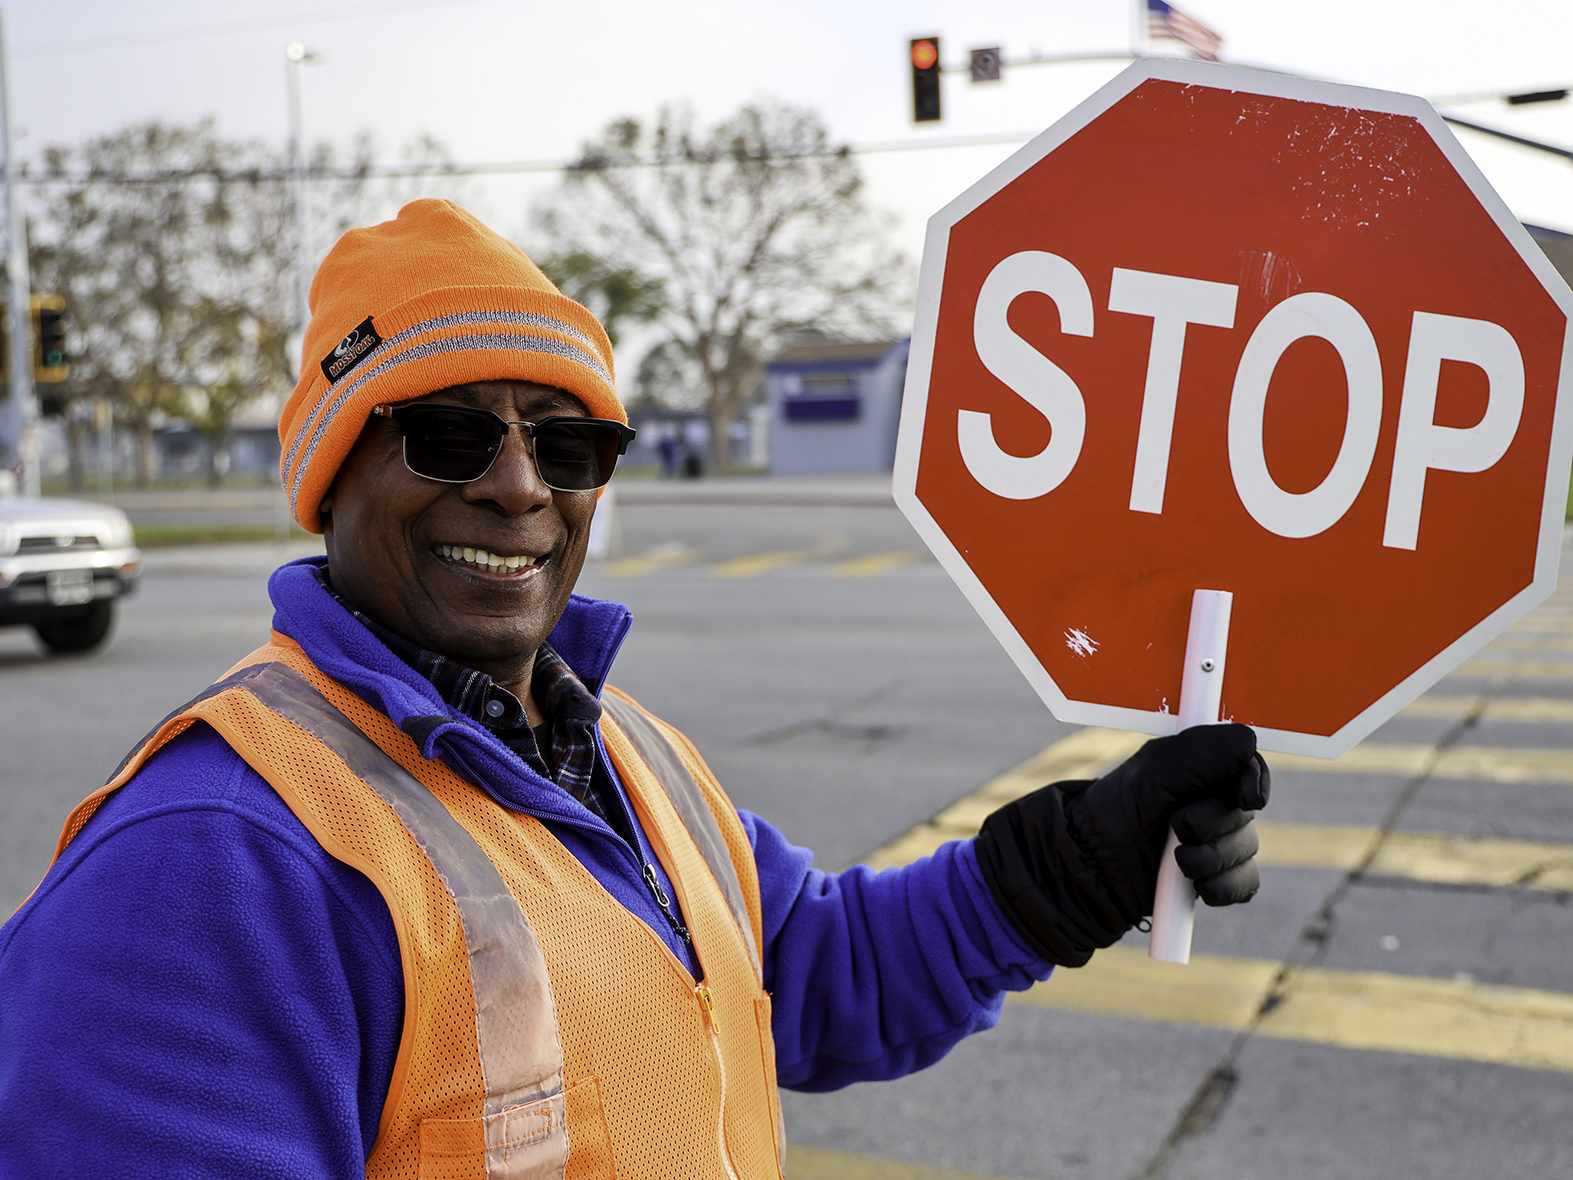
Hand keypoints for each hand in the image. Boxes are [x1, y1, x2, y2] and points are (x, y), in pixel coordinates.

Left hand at [974, 724, 1268, 966]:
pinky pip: (1244, 884)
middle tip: (1176, 826)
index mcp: (1202, 770)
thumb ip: (1199, 753)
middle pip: (1246, 814)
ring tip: (1174, 859)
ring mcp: (1218, 841)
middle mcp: (1214, 802)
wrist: (1093, 867)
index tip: (1246, 797)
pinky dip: (1221, 887)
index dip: (1254, 781)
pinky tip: (1195, 885)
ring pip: (1246, 851)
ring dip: (1211, 858)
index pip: (1250, 768)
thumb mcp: (1152, 772)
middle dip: (1213, 824)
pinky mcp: (1216, 877)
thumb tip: (1247, 739)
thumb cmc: (1115, 811)